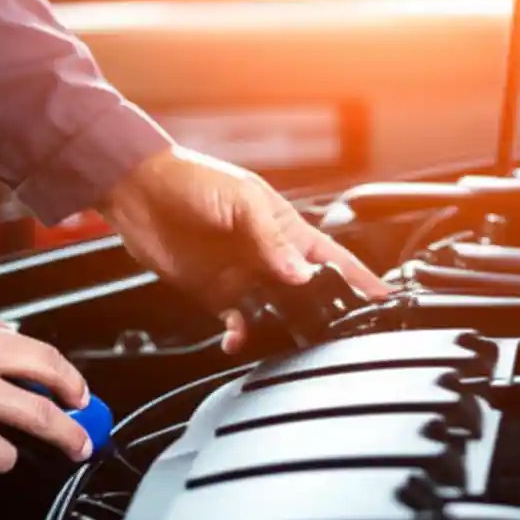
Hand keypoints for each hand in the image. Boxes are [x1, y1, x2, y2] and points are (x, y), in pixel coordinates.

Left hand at [96, 145, 392, 353]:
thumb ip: (270, 239)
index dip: (357, 277)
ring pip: (275, 313)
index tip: (381, 298)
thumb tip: (299, 273)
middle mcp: (267, 255)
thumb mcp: (240, 199)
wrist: (138, 189)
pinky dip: (240, 335)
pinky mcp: (212, 293)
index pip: (331, 256)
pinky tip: (237, 339)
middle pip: (307, 292)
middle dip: (322, 312)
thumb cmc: (192, 178)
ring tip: (289, 341)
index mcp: (284, 227)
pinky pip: (235, 322)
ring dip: (282, 328)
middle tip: (334, 332)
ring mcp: (241, 276)